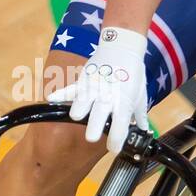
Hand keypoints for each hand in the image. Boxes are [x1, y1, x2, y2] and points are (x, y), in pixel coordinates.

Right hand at [49, 25, 148, 153]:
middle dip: (92, 133)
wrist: (123, 47)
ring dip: (78, 115)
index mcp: (123, 103)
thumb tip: (142, 130)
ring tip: (81, 116)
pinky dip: (59, 96)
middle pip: (95, 122)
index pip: (119, 128)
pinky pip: (68, 90)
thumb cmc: (133, 73)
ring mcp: (92, 90)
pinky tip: (53, 100)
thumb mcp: (141, 95)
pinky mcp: (82, 81)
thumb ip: (139, 115)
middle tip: (93, 136)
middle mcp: (106, 98)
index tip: (114, 148)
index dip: (115, 142)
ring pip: (78, 110)